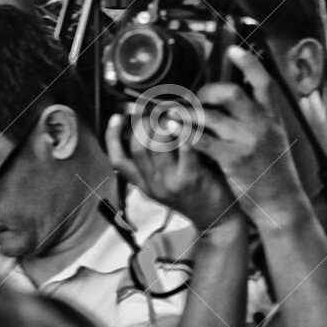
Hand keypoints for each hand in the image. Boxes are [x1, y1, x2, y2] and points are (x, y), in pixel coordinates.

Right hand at [105, 113, 243, 231]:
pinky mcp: (190, 178)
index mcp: (143, 184)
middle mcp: (152, 185)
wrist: (214, 217)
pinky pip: (185, 149)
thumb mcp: (165, 181)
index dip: (112, 136)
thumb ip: (154, 160)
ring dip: (163, 124)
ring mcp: (170, 183)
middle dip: (143, 122)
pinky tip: (185, 123)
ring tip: (171, 114)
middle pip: (137, 147)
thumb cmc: (192, 193)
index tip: (117, 116)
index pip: (118, 159)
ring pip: (157, 145)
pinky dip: (184, 132)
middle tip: (151, 109)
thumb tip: (147, 126)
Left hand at [188, 46, 311, 229]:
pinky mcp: (232, 160)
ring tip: (174, 114)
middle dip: (207, 91)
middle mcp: (261, 125)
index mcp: (273, 118)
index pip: (263, 82)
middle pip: (232, 93)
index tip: (233, 50)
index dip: (248, 63)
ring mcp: (246, 142)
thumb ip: (259, 119)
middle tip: (195, 97)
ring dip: (188, 113)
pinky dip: (186, 134)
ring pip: (210, 116)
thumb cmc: (275, 172)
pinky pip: (201, 140)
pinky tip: (176, 132)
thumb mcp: (275, 139)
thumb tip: (237, 100)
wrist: (281, 204)